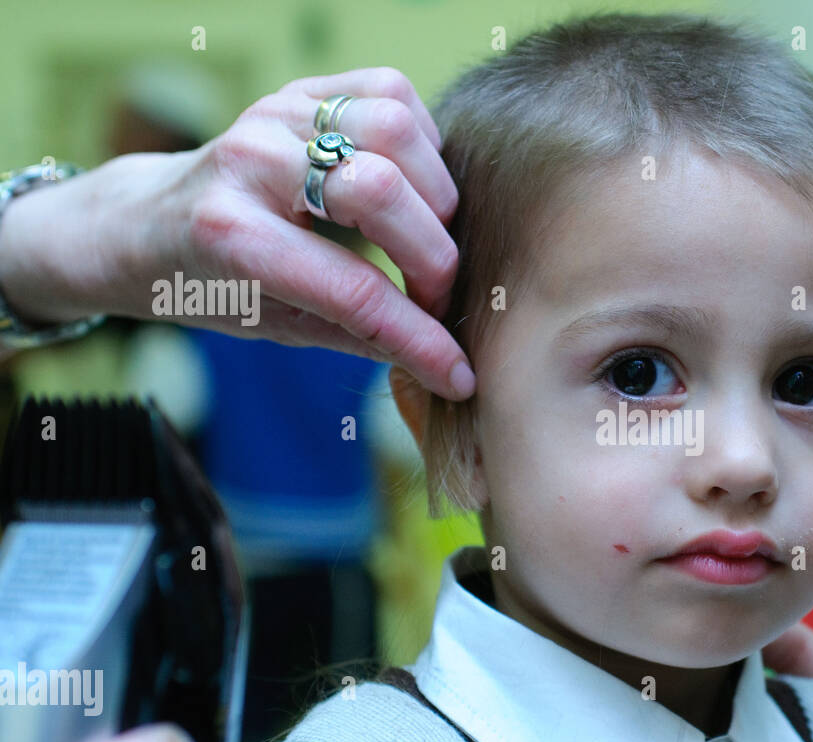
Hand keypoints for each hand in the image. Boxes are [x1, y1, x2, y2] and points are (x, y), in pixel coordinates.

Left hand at [0, 67, 472, 400]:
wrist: (148, 219)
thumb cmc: (212, 285)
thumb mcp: (276, 327)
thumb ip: (360, 337)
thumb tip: (446, 362)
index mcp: (231, 238)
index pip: (354, 292)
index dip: (419, 338)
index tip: (458, 373)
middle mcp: (251, 162)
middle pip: (382, 192)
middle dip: (434, 258)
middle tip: (434, 296)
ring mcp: (276, 115)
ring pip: (396, 131)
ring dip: (434, 194)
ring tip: (425, 237)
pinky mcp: (298, 90)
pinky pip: (390, 93)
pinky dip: (421, 141)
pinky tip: (411, 185)